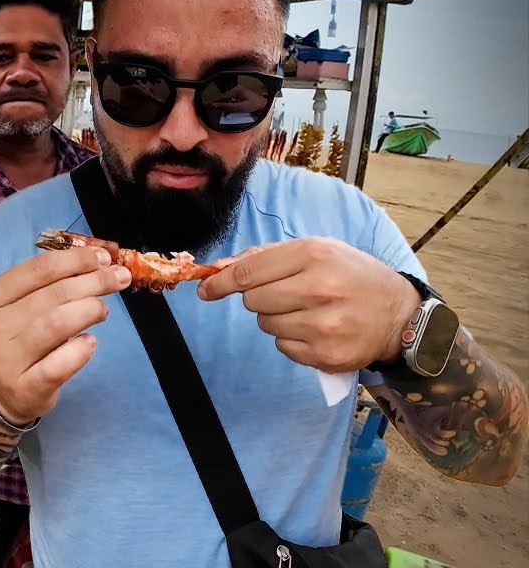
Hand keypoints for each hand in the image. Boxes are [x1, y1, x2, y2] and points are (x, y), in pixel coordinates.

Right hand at [0, 246, 130, 424]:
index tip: (103, 257)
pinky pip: (59, 365)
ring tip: (103, 310)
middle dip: (93, 281)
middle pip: (52, 294)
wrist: (0, 395)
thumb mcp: (20, 309)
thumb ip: (50, 285)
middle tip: (119, 278)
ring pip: (55, 324)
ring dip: (89, 310)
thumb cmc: (18, 342)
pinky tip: (90, 342)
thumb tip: (99, 262)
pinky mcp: (26, 387)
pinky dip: (81, 350)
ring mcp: (8, 359)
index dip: (75, 259)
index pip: (37, 269)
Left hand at [198, 238, 418, 372]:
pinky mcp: (326, 355)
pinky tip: (315, 329)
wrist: (399, 314)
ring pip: (265, 325)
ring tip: (306, 310)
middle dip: (259, 298)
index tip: (207, 288)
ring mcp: (324, 326)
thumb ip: (266, 256)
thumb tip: (219, 268)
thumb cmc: (351, 276)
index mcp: (314, 255)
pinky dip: (291, 339)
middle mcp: (319, 289)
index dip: (221, 282)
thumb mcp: (316, 250)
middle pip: (252, 300)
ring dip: (275, 318)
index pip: (248, 272)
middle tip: (285, 294)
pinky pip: (282, 347)